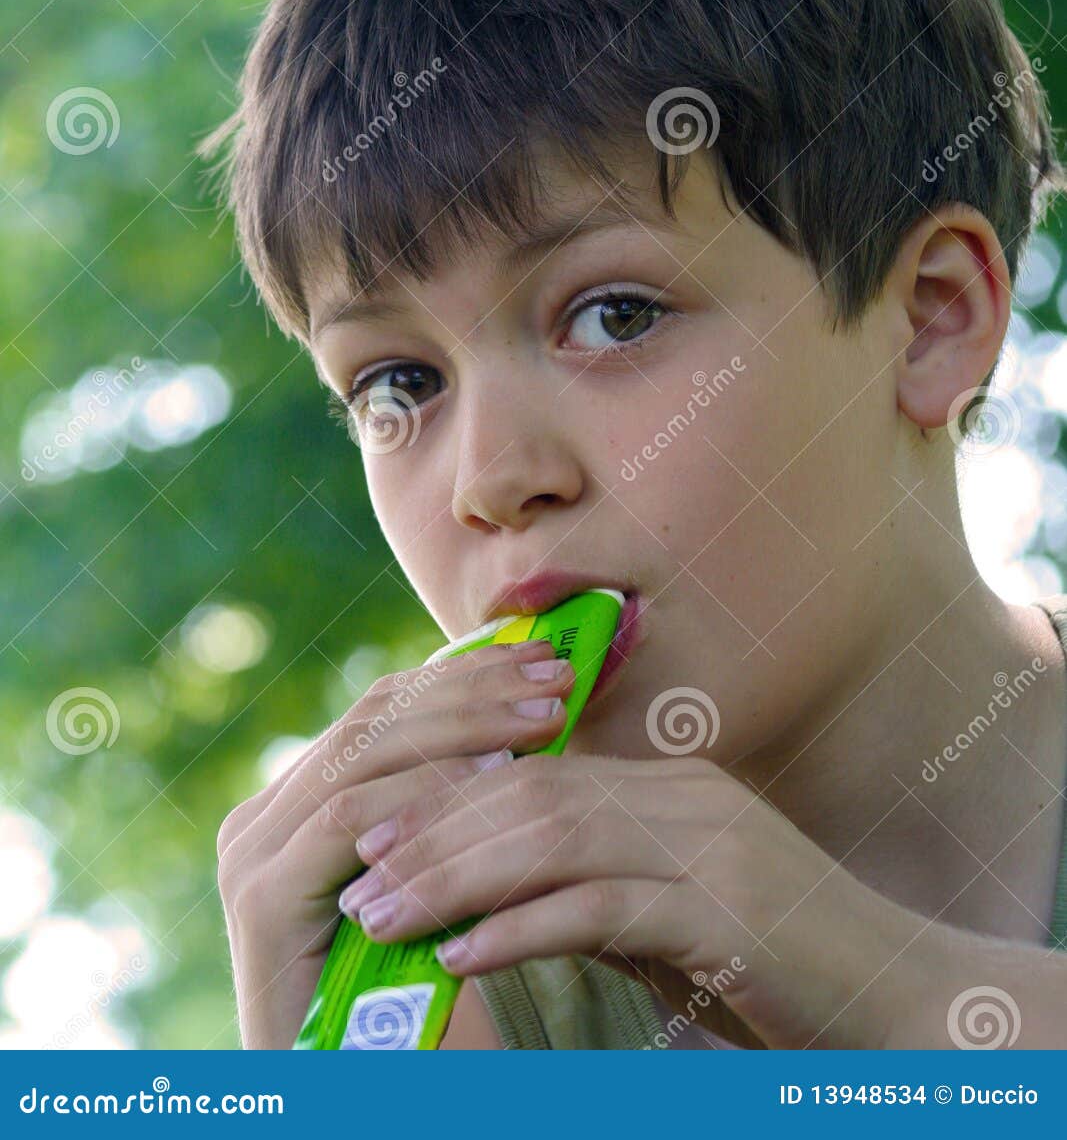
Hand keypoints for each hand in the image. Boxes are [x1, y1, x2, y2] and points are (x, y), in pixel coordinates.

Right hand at [216, 638, 575, 1047]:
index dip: (463, 676)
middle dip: (472, 688)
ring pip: (365, 754)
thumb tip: (527, 719)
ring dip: (465, 725)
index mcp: (293, 805)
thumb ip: (451, 807)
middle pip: (374, 718)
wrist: (362, 1096)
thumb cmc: (414, 1005)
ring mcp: (252, 857)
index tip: (542, 659)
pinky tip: (497, 774)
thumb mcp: (439, 879)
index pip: (383, 711)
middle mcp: (260, 821)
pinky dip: (426, 790)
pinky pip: (351, 821)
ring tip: (547, 713)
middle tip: (556, 671)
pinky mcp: (263, 901)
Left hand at [340, 751, 926, 1049]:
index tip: (376, 832)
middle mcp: (684, 797)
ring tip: (382, 911)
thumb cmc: (784, 968)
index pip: (538, 770)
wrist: (901, 1001)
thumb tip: (500, 903)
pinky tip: (460, 957)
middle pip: (530, 791)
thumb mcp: (677, 917)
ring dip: (454, 875)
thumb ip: (600, 892)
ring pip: (551, 837)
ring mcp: (707, 847)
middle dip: (432, 829)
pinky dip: (518, 928)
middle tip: (355, 868)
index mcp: (671, 786)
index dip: (450, 794)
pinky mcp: (723, 912)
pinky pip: (598, 907)